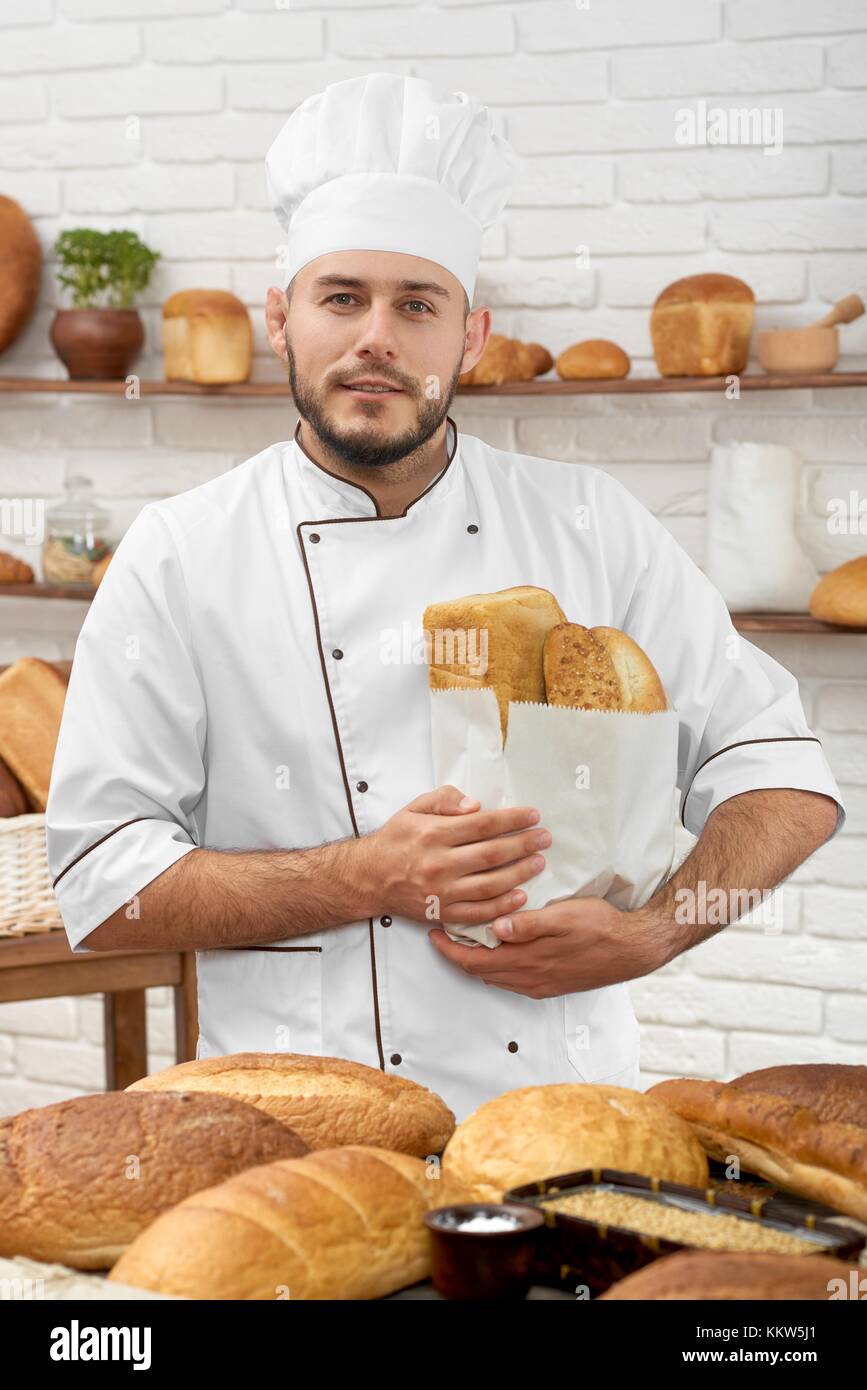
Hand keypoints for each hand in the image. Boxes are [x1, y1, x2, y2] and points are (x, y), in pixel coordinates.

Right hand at [357, 784, 551, 926]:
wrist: (368, 877)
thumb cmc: (395, 840)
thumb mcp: (414, 809)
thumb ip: (444, 800)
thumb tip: (475, 805)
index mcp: (434, 834)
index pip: (483, 824)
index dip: (512, 819)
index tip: (533, 815)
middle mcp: (440, 863)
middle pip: (493, 854)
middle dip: (524, 844)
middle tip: (544, 838)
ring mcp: (442, 891)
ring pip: (490, 884)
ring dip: (520, 874)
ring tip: (539, 863)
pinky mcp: (442, 912)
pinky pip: (479, 912)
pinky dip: (502, 906)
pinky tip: (521, 896)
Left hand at [427, 897, 662, 997]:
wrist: (633, 949)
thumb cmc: (600, 927)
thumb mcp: (564, 916)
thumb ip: (529, 924)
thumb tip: (495, 927)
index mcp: (527, 961)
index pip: (474, 960)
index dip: (449, 948)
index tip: (433, 932)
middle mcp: (529, 979)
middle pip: (479, 971)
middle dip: (457, 954)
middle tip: (442, 932)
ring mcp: (540, 985)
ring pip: (494, 976)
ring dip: (476, 960)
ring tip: (464, 938)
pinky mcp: (550, 985)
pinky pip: (512, 980)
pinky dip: (496, 966)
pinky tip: (498, 950)